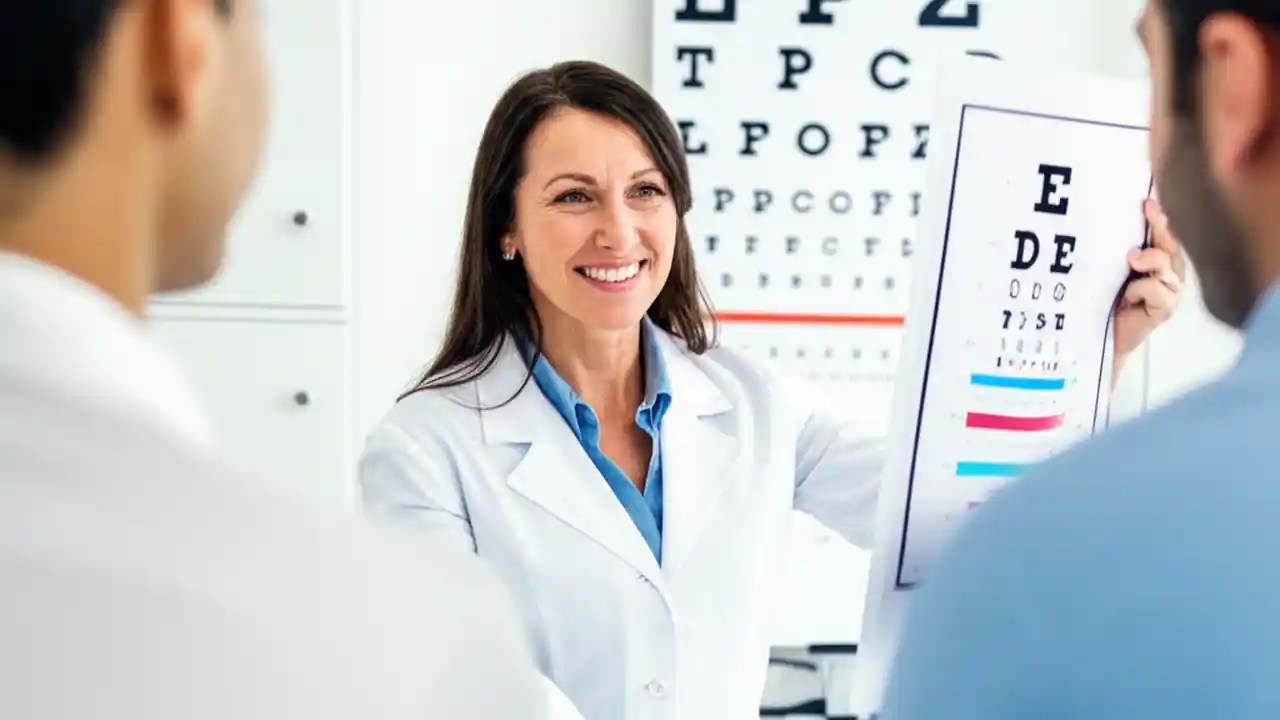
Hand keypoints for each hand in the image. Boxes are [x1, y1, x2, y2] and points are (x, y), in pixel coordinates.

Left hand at [1112, 198, 1184, 380]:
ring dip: (1151, 258)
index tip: (1147, 201)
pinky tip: (1129, 294)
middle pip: (1171, 245)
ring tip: (1132, 259)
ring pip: (1168, 265)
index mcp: (1154, 259)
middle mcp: (1167, 272)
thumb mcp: (1107, 270)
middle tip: (1149, 211)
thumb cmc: (1103, 300)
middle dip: (1161, 227)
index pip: (1162, 233)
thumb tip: (1107, 220)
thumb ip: (1115, 251)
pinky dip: (1144, 288)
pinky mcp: (1164, 310)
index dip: (1159, 216)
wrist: (1099, 337)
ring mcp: (1169, 291)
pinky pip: (1161, 291)